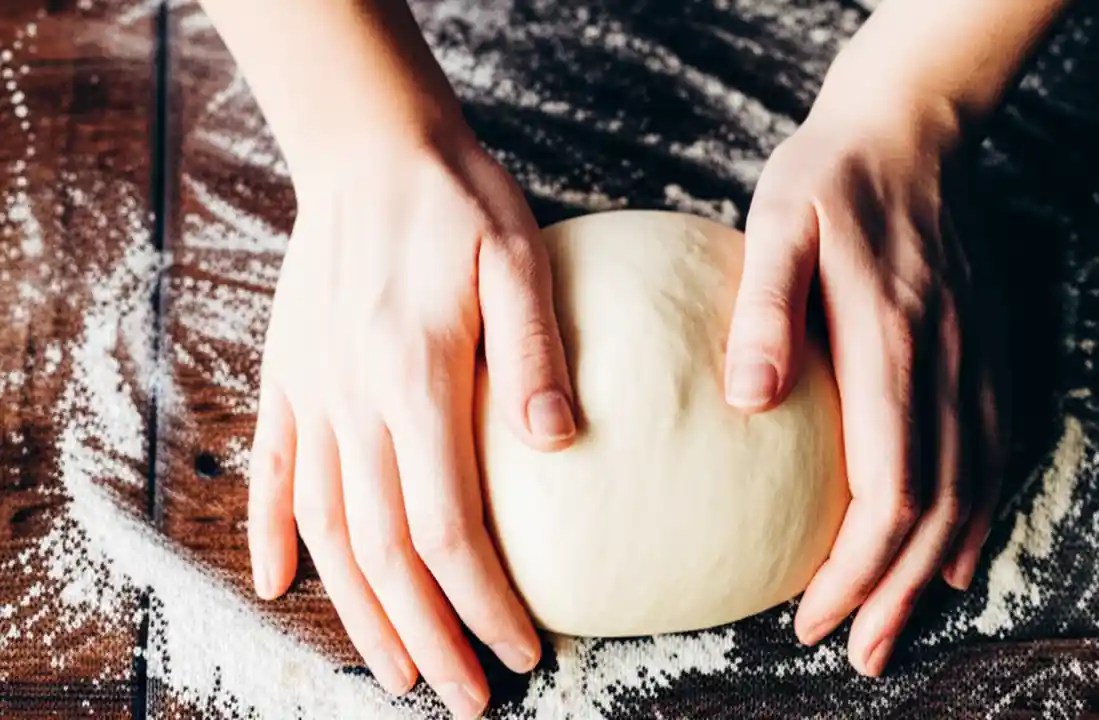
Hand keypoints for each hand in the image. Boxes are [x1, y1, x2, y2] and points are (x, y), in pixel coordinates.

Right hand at [246, 126, 575, 716]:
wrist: (368, 149)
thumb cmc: (455, 201)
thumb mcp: (518, 258)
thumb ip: (537, 354)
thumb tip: (560, 442)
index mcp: (416, 381)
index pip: (449, 529)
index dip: (484, 604)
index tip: (524, 652)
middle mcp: (353, 404)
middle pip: (386, 554)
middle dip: (427, 636)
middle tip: (465, 696)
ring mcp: (312, 396)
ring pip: (329, 533)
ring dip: (360, 612)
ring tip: (392, 670)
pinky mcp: (288, 379)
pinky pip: (276, 474)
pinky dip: (275, 537)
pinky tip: (279, 586)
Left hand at [725, 92, 1006, 675]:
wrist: (911, 129)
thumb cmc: (831, 177)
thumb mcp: (779, 221)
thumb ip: (765, 310)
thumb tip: (749, 400)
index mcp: (889, 345)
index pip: (885, 491)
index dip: (853, 568)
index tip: (810, 616)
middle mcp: (942, 366)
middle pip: (933, 511)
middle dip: (892, 594)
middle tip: (858, 654)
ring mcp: (972, 361)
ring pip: (970, 490)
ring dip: (933, 570)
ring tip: (901, 628)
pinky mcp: (980, 351)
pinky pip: (991, 451)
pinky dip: (975, 515)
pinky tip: (953, 554)